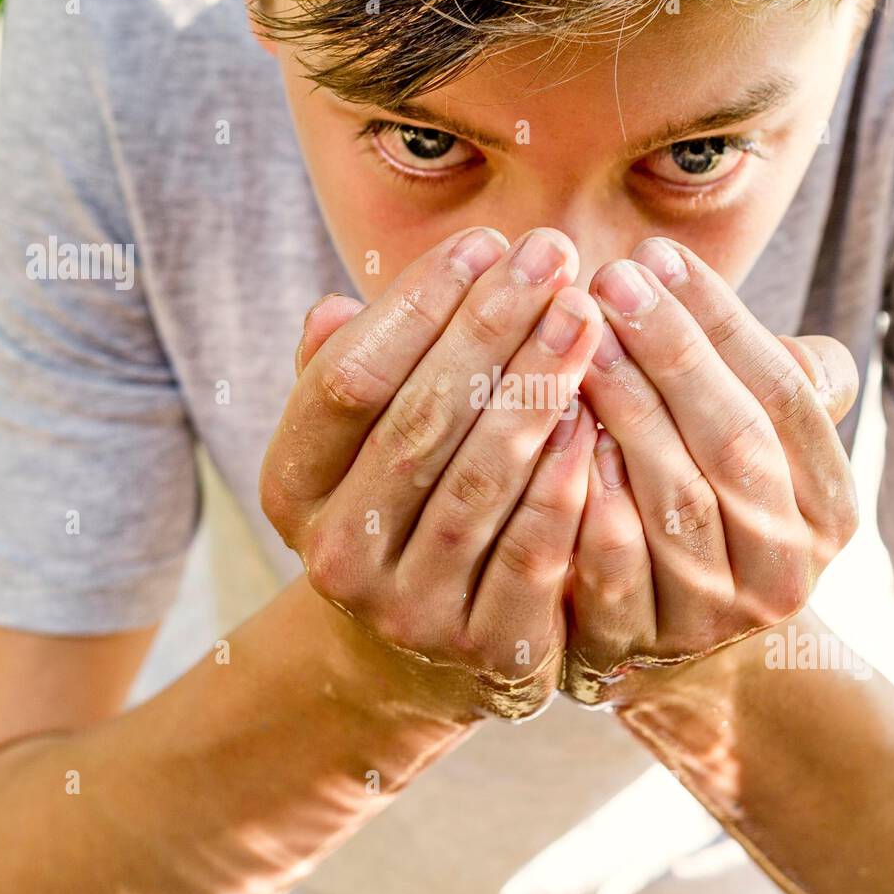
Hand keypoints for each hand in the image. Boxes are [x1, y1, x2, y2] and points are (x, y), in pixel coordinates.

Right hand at [260, 226, 602, 722]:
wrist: (420, 653)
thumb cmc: (398, 505)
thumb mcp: (354, 447)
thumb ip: (346, 377)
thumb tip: (329, 306)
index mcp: (294, 488)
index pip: (347, 381)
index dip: (416, 305)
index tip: (484, 240)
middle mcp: (337, 555)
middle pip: (418, 424)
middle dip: (492, 329)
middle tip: (554, 255)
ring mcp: (411, 611)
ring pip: (479, 485)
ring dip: (535, 391)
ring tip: (584, 316)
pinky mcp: (489, 651)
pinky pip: (535, 553)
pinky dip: (567, 481)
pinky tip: (599, 413)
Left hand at [562, 236, 859, 706]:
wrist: (674, 648)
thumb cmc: (705, 505)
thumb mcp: (754, 446)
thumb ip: (749, 370)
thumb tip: (689, 272)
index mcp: (828, 508)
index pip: (785, 396)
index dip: (722, 321)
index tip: (660, 254)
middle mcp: (785, 570)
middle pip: (734, 443)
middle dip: (671, 352)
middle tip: (609, 277)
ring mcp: (714, 618)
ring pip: (675, 501)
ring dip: (626, 411)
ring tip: (577, 338)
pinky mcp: (638, 649)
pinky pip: (612, 572)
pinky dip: (587, 499)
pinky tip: (556, 430)